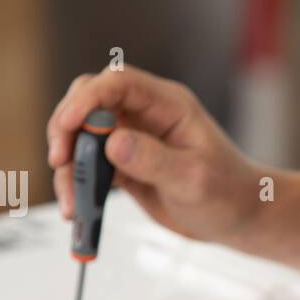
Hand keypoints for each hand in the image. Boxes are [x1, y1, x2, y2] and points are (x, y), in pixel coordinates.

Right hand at [46, 64, 266, 246]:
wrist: (239, 216)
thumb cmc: (229, 193)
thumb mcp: (194, 179)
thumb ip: (154, 160)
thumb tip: (114, 143)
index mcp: (168, 105)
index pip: (118, 83)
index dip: (88, 98)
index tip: (69, 125)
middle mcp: (145, 115)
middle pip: (89, 101)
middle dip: (67, 126)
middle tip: (60, 160)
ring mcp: (132, 138)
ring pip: (83, 136)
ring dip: (69, 164)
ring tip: (73, 202)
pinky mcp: (124, 164)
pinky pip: (90, 166)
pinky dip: (77, 183)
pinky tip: (77, 207)